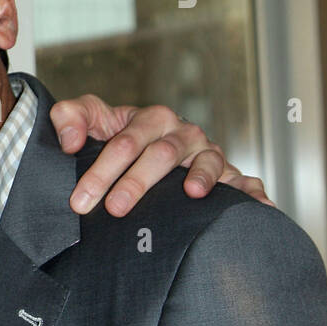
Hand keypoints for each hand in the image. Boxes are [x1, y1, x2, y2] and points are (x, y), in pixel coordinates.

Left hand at [49, 95, 271, 215]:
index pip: (125, 143)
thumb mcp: (91, 120)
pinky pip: (244, 181)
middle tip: (114, 209)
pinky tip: (257, 208)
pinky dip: (252, 192)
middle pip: (161, 154)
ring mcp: (207, 153)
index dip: (102, 170)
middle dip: (136, 182)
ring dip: (200, 177)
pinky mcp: (227, 173)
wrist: (147, 145)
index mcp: (150, 119)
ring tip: (191, 193)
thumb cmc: (116, 135)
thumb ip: (70, 116)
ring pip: (205, 162)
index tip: (82, 199)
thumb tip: (69, 141)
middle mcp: (182, 133)